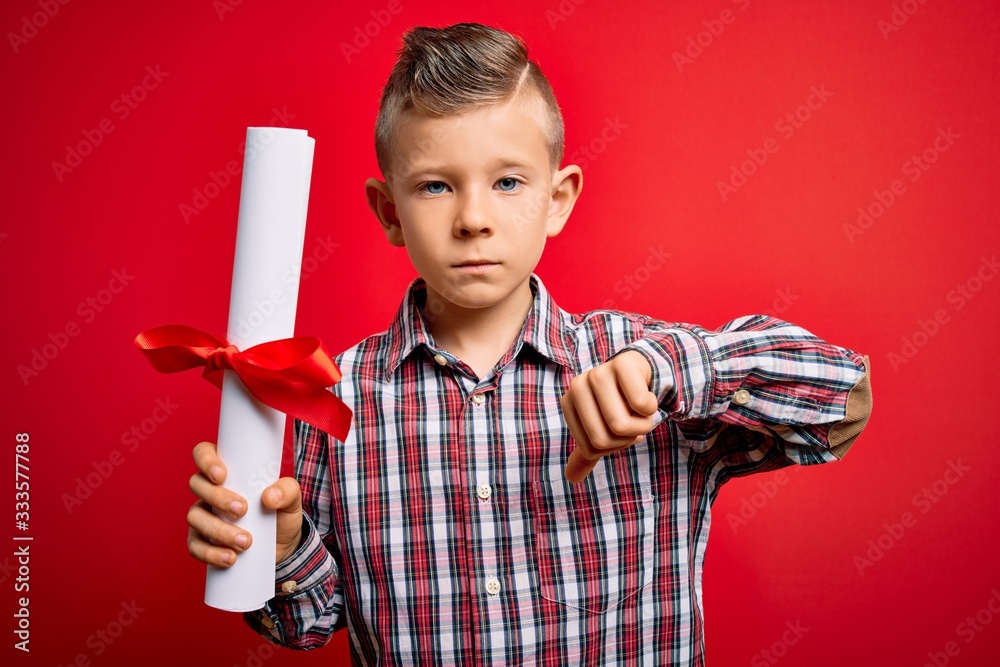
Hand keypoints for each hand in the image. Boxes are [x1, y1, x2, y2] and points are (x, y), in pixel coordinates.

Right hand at [186, 441, 304, 566]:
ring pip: (194, 516)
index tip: (222, 475)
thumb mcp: (291, 499)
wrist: (282, 546)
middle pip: (197, 484)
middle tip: (243, 510)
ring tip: (246, 542)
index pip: (204, 453)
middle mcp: (210, 490)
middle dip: (218, 497)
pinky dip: (210, 553)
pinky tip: (230, 558)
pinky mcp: (202, 540)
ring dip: (218, 530)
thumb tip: (269, 497)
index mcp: (228, 469)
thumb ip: (287, 490)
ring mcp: (203, 515)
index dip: (206, 460)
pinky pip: (195, 546)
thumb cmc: (281, 512)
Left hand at [560, 351, 658, 482]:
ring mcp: (598, 372)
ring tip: (639, 410)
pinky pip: (641, 405)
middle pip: (604, 439)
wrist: (637, 371)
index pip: (592, 450)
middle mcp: (578, 386)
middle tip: (632, 421)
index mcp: (568, 404)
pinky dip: (651, 407)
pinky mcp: (622, 364)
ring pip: (622, 426)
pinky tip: (646, 394)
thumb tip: (571, 478)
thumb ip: (586, 452)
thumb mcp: (600, 427)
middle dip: (628, 438)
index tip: (617, 428)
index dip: (613, 447)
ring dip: (642, 425)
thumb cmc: (618, 403)